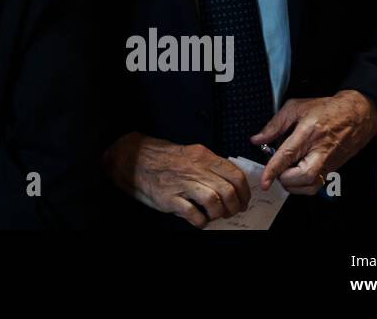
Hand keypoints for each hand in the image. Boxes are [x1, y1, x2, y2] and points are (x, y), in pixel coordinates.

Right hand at [103, 133, 250, 226]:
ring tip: (214, 215)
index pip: (235, 174)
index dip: (244, 192)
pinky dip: (201, 221)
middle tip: (230, 212)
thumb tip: (230, 183)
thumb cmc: (162, 159)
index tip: (243, 200)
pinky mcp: (169, 198)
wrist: (132, 159)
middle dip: (234, 206)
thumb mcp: (189, 154)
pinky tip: (199, 220)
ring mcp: (181, 184)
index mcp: (202, 156)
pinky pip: (193, 214)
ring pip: (214, 201)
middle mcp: (194, 168)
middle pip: (228, 190)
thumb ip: (209, 166)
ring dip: (218, 213)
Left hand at [253, 91, 376, 193]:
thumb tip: (257, 139)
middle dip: (286, 180)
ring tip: (286, 173)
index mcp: (308, 133)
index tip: (264, 181)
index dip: (273, 170)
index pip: (288, 155)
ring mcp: (329, 162)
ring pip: (311, 186)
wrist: (357, 114)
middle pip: (303, 177)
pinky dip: (304, 186)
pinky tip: (297, 175)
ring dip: (294, 186)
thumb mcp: (296, 107)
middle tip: (277, 172)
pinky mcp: (334, 169)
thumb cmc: (326, 109)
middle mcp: (320, 150)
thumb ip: (275, 125)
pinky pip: (318, 185)